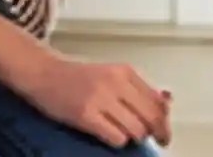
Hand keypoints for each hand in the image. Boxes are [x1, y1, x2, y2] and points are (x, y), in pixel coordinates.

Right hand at [21, 55, 172, 147]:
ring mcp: (101, 98)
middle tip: (157, 141)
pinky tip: (109, 134)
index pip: (158, 101)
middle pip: (151, 117)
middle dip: (156, 133)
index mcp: (125, 71)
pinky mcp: (86, 115)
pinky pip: (116, 137)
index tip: (165, 132)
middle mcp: (116, 82)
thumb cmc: (78, 77)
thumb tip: (168, 102)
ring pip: (136, 130)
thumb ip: (137, 88)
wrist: (44, 73)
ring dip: (133, 136)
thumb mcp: (112, 74)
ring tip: (123, 133)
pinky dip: (117, 140)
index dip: (165, 121)